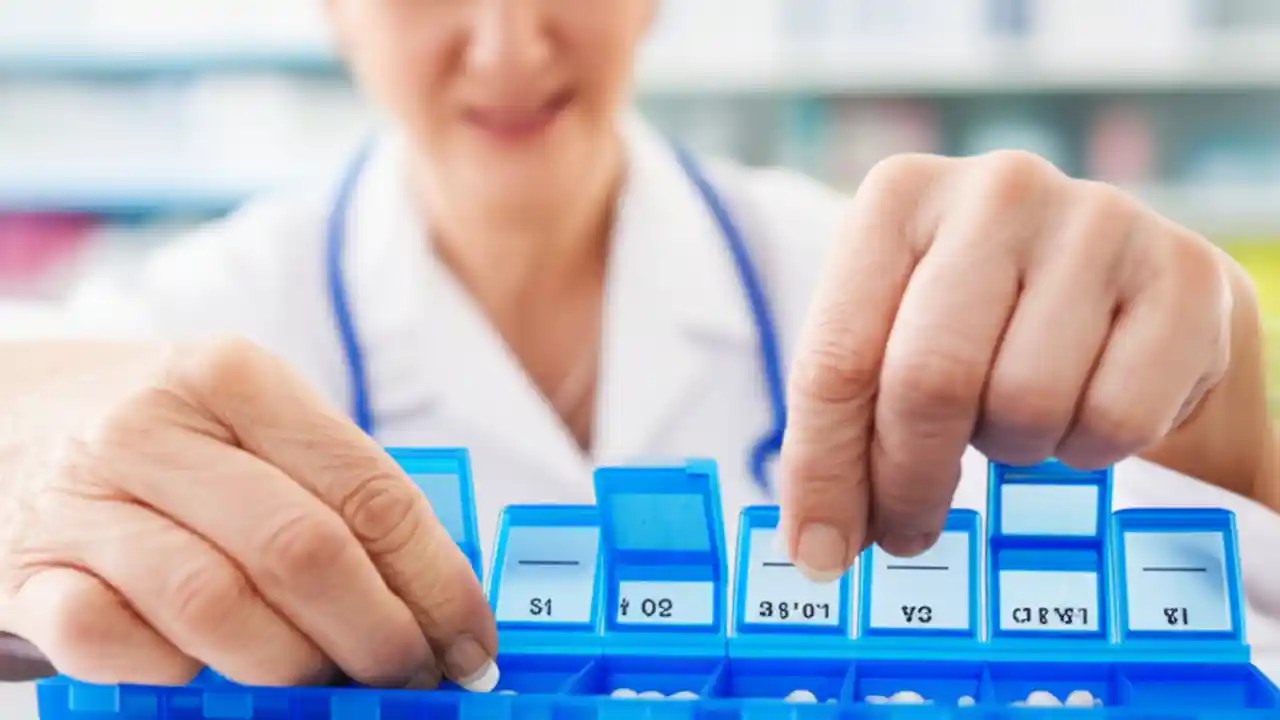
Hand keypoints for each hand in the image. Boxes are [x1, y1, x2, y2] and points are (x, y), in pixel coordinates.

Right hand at [0, 339, 497, 688]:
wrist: (8, 415)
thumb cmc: (168, 431)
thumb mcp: (255, 420)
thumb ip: (337, 489)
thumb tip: (434, 598)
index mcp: (238, 378)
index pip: (371, 493)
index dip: (438, 583)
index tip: (472, 641)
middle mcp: (157, 429)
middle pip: (303, 551)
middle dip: (379, 635)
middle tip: (412, 673)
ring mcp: (85, 501)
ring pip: (217, 606)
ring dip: (292, 665)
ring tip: (325, 679)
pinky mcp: (27, 571)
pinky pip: (116, 645)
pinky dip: (178, 672)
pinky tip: (210, 664)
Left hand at [779, 150, 1270, 579]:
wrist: (1131, 295)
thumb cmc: (990, 323)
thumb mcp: (897, 339)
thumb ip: (847, 418)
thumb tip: (818, 544)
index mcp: (898, 196)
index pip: (836, 359)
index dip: (823, 472)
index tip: (821, 553)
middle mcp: (996, 189)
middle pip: (927, 383)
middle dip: (909, 482)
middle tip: (909, 530)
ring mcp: (1098, 220)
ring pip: (1025, 404)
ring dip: (1010, 447)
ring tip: (1011, 423)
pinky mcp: (1186, 270)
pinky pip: (1115, 418)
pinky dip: (1090, 447)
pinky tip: (1081, 410)